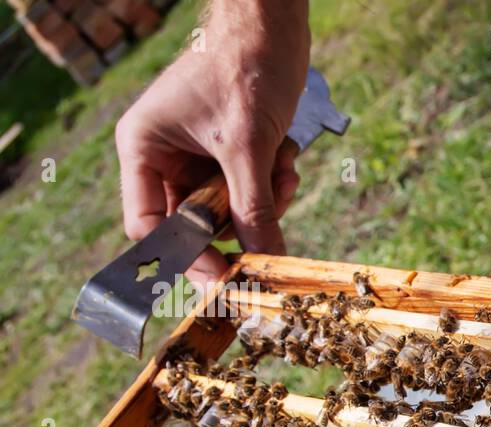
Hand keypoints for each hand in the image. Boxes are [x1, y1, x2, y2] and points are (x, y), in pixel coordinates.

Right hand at [114, 0, 310, 282]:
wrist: (274, 25)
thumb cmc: (246, 66)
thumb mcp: (249, 146)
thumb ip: (254, 208)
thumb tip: (264, 261)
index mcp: (144, 149)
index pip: (150, 225)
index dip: (185, 256)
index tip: (224, 278)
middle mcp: (166, 158)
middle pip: (198, 226)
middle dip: (239, 223)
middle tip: (269, 229)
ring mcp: (201, 159)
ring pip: (233, 214)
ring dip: (264, 203)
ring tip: (280, 170)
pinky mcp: (234, 157)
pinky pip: (253, 196)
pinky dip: (275, 186)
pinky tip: (286, 159)